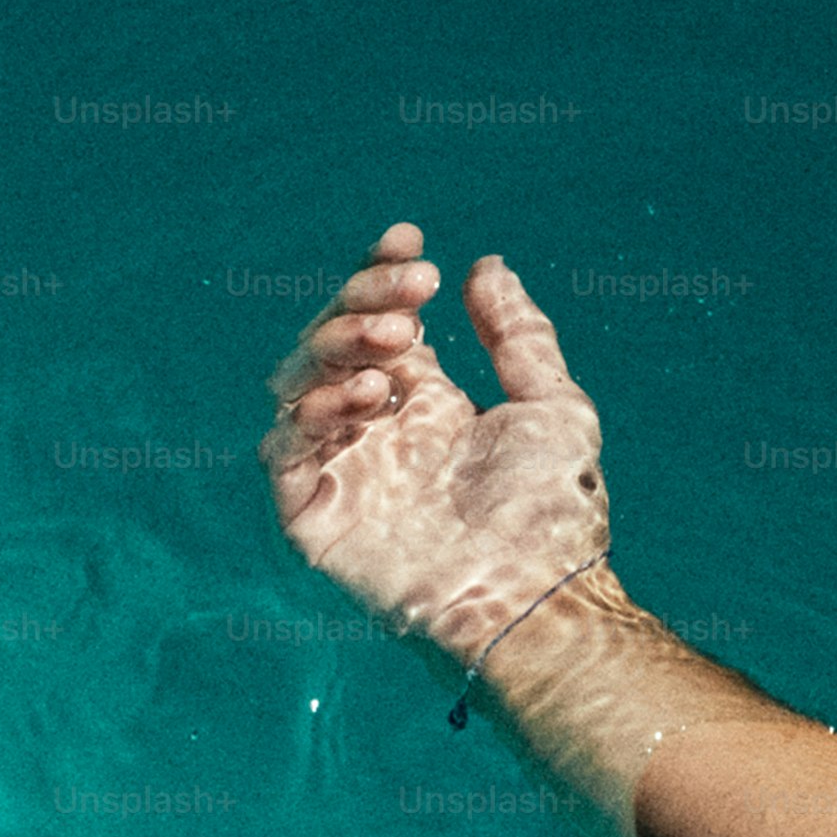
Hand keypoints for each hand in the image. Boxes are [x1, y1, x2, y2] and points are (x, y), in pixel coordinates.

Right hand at [258, 224, 614, 656]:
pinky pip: (282, 451)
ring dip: (335, 346)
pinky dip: (311, 412)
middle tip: (411, 296)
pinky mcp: (312, 516)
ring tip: (396, 348)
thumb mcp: (554, 405)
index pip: (378, 322)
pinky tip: (367, 396)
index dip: (380, 275)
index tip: (410, 240)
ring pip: (296, 384)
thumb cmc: (554, 515)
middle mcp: (374, 430)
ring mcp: (340, 471)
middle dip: (363, 303)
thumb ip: (516, 335)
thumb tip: (486, 265)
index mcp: (423, 403)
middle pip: (331, 341)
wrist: (536, 597)